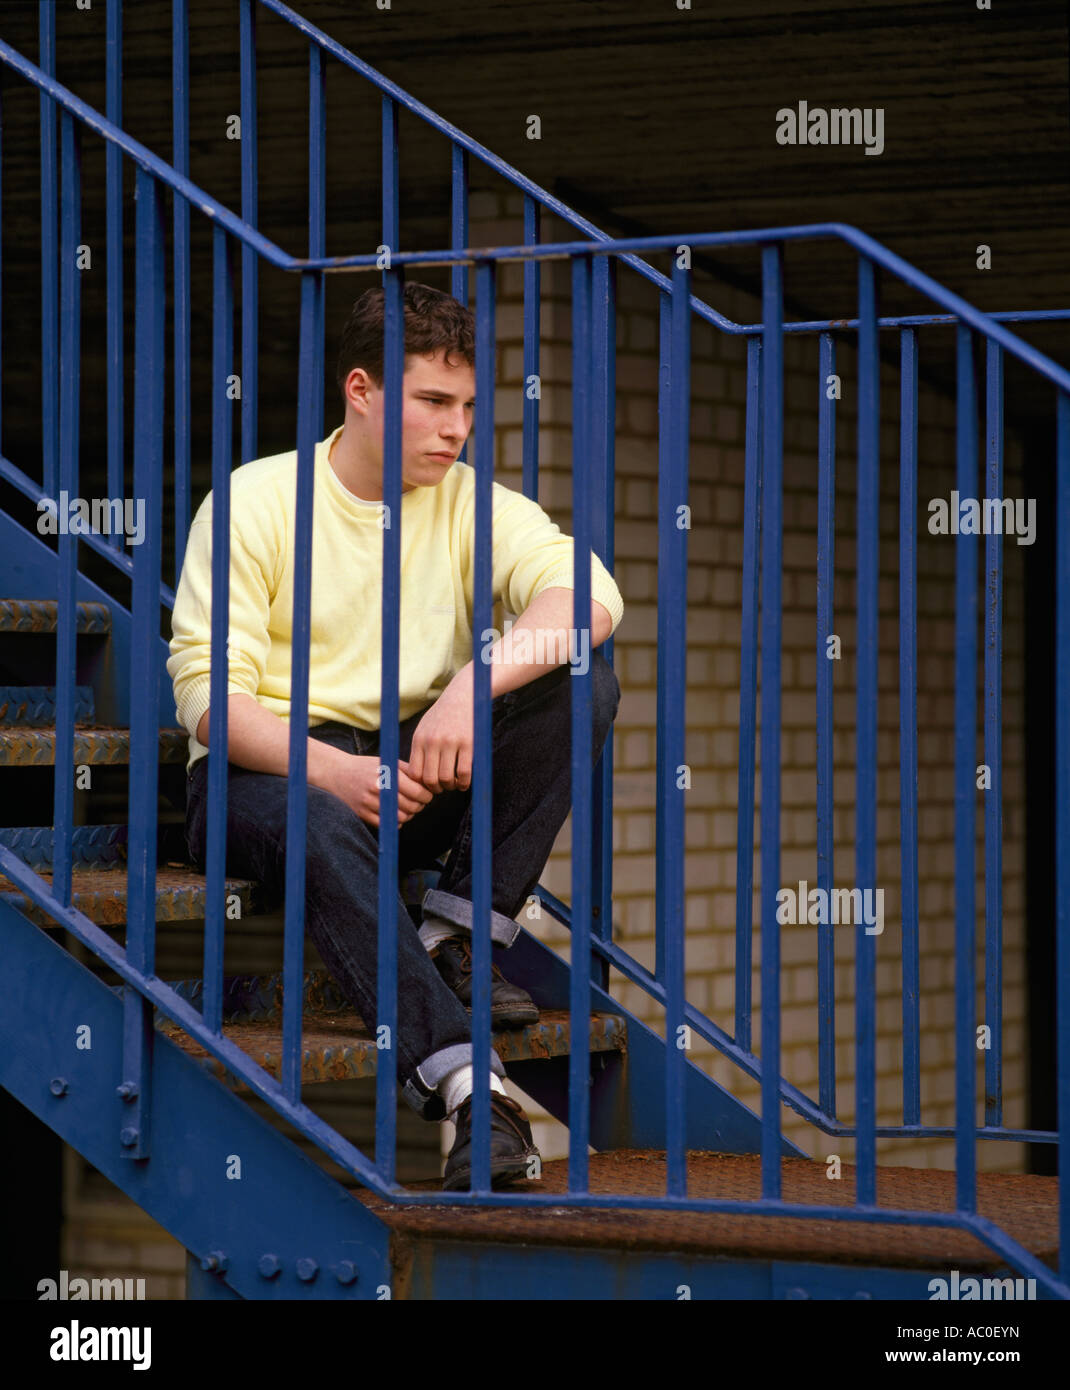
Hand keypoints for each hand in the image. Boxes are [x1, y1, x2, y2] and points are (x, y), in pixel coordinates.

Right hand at [319, 752, 433, 827]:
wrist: (336, 773)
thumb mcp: (386, 762)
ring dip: (408, 815)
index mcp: (388, 773)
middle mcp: (379, 787)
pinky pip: (387, 824)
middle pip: (411, 806)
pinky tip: (394, 814)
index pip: (417, 791)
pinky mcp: (362, 813)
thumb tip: (428, 783)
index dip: (426, 796)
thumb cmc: (365, 767)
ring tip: (407, 808)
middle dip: (419, 806)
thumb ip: (407, 771)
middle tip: (419, 803)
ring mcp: (369, 802)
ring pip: (401, 817)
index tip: (427, 795)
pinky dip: (395, 822)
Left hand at [407, 674, 472, 793]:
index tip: (429, 784)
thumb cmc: (443, 716)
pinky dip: (463, 783)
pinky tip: (464, 783)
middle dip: (436, 789)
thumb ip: (420, 749)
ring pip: (446, 778)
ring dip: (450, 787)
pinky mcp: (468, 743)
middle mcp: (433, 741)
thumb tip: (416, 776)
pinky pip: (464, 772)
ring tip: (453, 784)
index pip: (415, 773)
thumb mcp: (425, 728)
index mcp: (420, 739)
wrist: (463, 696)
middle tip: (442, 788)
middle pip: (430, 779)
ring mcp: (451, 742)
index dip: (421, 784)